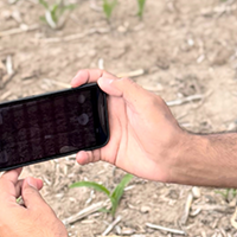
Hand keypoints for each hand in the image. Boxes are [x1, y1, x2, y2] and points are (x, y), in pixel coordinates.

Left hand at [0, 169, 69, 236]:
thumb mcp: (41, 209)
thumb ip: (31, 192)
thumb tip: (28, 184)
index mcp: (1, 212)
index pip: (3, 184)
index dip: (14, 174)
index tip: (20, 170)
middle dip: (14, 189)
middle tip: (31, 186)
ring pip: (1, 214)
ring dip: (14, 205)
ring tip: (33, 204)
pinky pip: (4, 229)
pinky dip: (13, 220)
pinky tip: (28, 221)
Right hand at [70, 68, 186, 182]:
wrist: (173, 158)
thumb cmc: (165, 129)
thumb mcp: (147, 102)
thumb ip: (126, 88)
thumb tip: (103, 80)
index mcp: (124, 97)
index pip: (102, 80)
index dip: (86, 77)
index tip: (74, 82)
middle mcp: (115, 113)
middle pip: (88, 103)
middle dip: (74, 104)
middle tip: (63, 109)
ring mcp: (111, 132)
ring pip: (85, 128)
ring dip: (75, 131)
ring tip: (66, 135)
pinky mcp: (110, 151)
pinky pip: (90, 151)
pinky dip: (83, 154)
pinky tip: (81, 156)